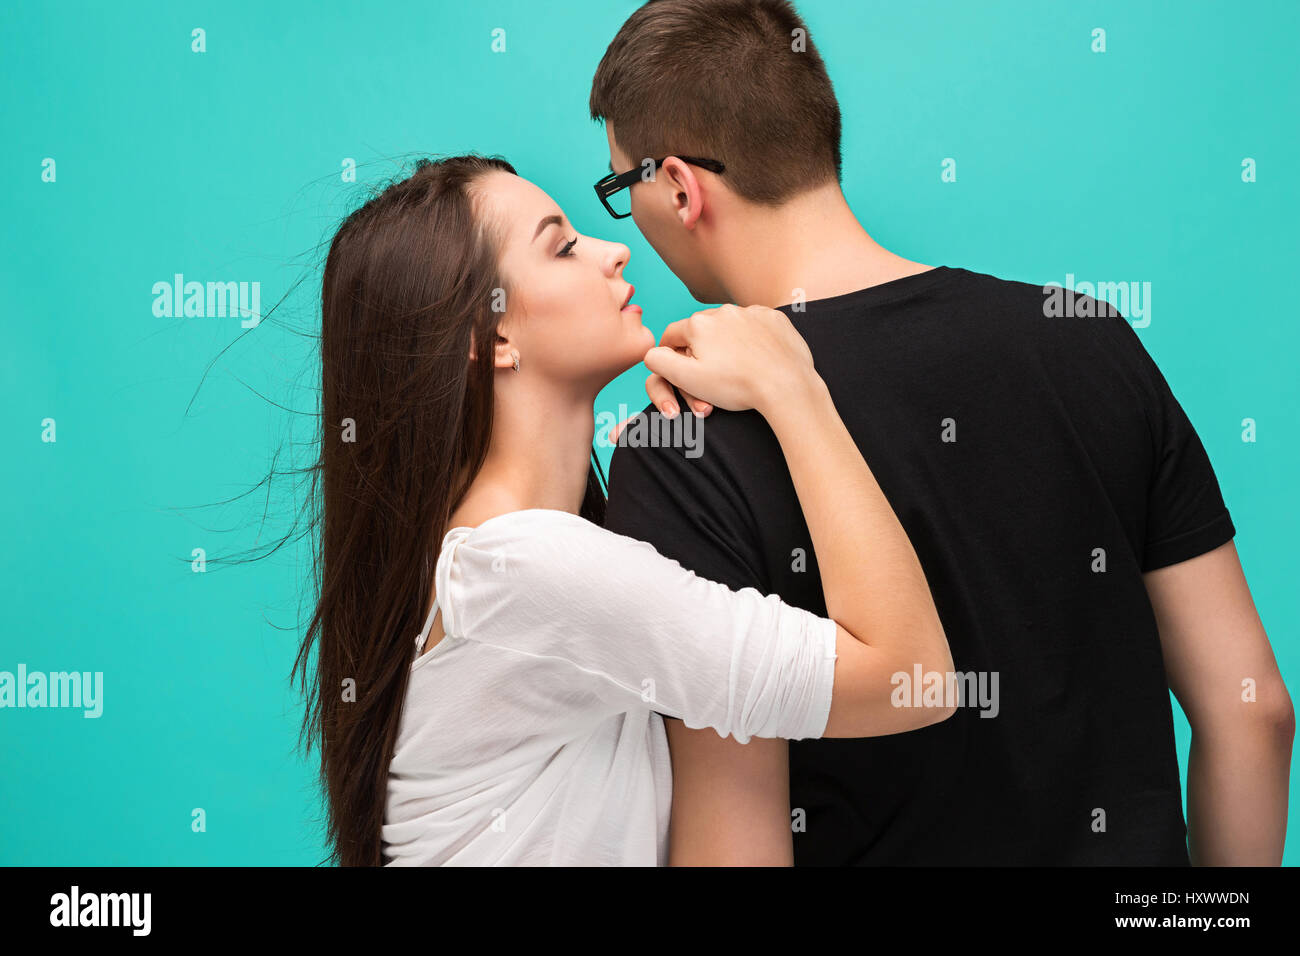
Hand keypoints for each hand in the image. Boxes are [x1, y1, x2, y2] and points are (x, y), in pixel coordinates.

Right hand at [642, 304, 817, 415]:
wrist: (786, 385)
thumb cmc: (736, 385)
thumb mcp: (686, 378)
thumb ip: (659, 361)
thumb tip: (653, 352)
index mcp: (697, 324)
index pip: (671, 336)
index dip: (670, 356)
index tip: (678, 371)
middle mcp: (722, 311)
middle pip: (701, 333)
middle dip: (701, 355)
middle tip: (710, 384)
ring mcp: (751, 313)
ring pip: (729, 330)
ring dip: (727, 348)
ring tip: (736, 374)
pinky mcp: (774, 319)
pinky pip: (756, 328)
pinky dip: (753, 343)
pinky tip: (758, 362)